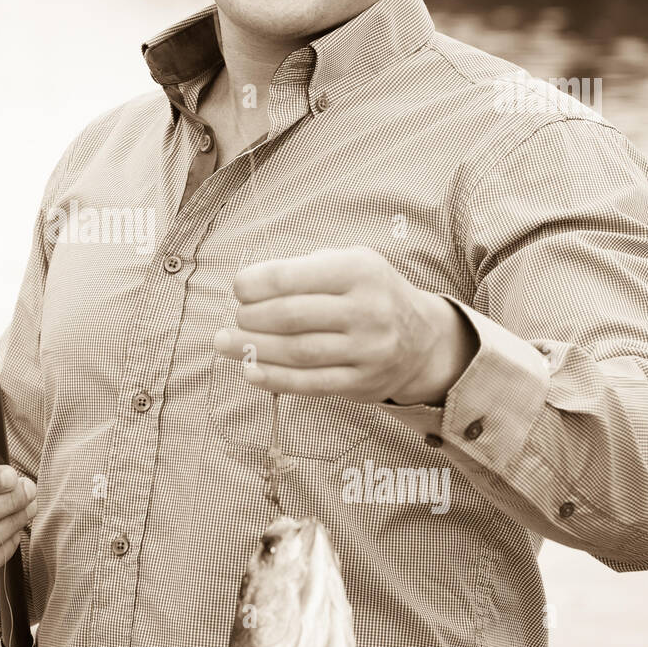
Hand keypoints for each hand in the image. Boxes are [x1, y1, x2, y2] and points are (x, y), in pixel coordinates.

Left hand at [212, 246, 478, 406]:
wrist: (423, 339)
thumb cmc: (368, 294)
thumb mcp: (349, 263)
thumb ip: (304, 269)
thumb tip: (250, 286)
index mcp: (360, 271)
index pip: (294, 277)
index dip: (257, 283)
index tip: (238, 287)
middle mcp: (367, 310)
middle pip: (292, 316)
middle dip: (252, 317)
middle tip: (234, 316)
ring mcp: (367, 350)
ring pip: (297, 352)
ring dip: (253, 348)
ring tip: (224, 341)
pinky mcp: (362, 383)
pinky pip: (311, 383)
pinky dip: (275, 379)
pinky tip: (249, 370)